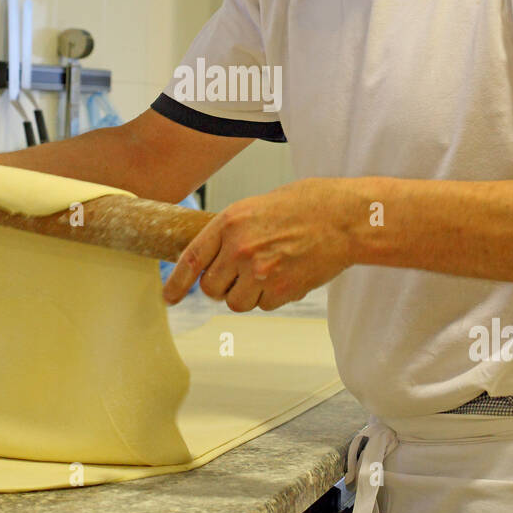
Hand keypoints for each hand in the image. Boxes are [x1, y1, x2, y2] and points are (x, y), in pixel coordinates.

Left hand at [162, 178, 355, 311]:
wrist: (344, 218)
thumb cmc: (306, 206)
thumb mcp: (259, 207)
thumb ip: (233, 231)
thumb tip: (216, 258)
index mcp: (230, 222)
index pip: (191, 259)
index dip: (177, 283)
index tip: (169, 297)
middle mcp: (239, 248)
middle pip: (212, 288)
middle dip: (223, 287)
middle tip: (241, 276)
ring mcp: (259, 271)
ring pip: (237, 302)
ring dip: (249, 294)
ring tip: (271, 272)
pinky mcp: (280, 289)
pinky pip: (264, 306)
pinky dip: (273, 297)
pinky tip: (289, 275)